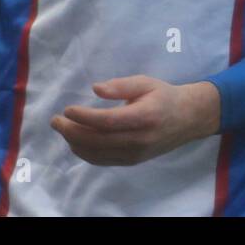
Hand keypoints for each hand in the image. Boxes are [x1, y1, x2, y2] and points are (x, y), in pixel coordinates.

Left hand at [50, 75, 220, 165]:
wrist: (188, 119)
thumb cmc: (165, 96)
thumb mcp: (146, 82)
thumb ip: (121, 85)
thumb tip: (95, 89)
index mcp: (145, 117)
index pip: (108, 121)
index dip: (84, 117)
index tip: (67, 110)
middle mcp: (139, 139)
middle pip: (98, 141)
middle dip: (71, 132)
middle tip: (55, 121)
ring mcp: (135, 154)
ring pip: (97, 154)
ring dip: (75, 142)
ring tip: (63, 129)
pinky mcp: (131, 161)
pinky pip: (102, 160)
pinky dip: (85, 152)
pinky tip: (76, 140)